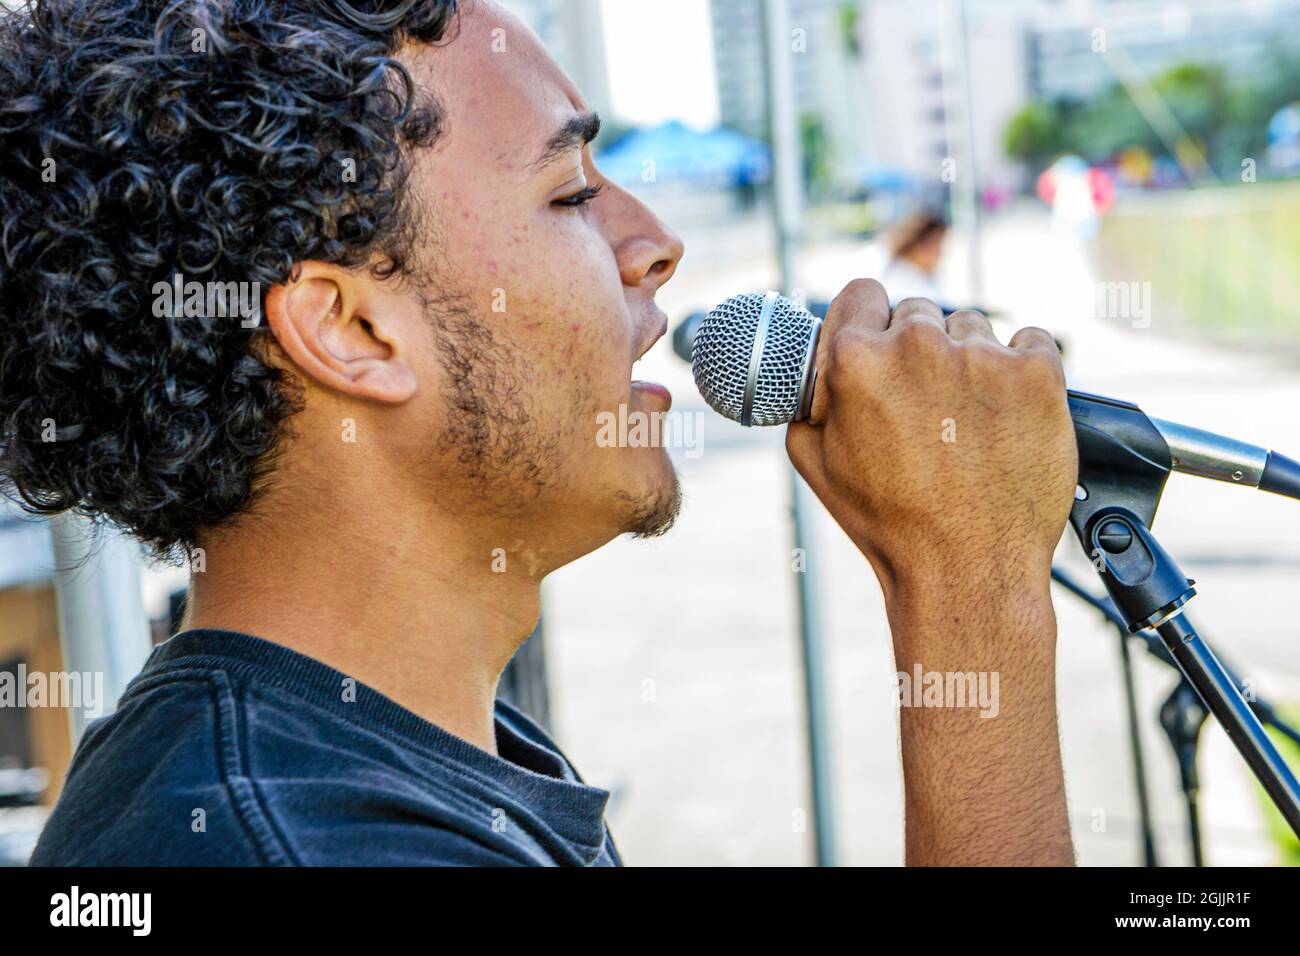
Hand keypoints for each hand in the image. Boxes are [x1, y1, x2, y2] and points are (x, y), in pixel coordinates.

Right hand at [786, 280, 1076, 600]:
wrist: (967, 571)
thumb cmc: (889, 523)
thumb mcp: (815, 463)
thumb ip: (810, 398)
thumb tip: (817, 366)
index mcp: (856, 359)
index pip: (862, 294)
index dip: (867, 322)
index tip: (879, 346)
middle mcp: (917, 344)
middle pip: (917, 312)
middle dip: (916, 351)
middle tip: (924, 406)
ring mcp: (981, 355)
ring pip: (971, 328)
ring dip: (967, 361)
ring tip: (966, 420)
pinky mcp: (1037, 371)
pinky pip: (1029, 341)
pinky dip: (1020, 370)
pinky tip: (1006, 413)